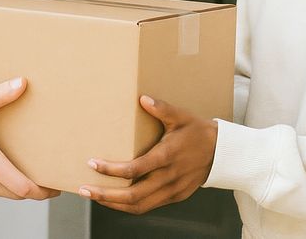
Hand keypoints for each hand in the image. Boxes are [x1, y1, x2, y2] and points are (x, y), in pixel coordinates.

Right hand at [0, 78, 59, 202]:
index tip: (54, 187)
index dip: (42, 191)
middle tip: (42, 176)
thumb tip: (23, 83)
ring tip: (16, 167)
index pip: (24, 189)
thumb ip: (0, 95)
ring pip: (0, 194)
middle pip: (16, 194)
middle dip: (30, 187)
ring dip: (9, 185)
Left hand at [79, 95, 216, 213]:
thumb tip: (142, 99)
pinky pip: (147, 206)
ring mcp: (171, 191)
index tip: (92, 163)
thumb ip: (162, 108)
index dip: (111, 170)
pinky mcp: (174, 197)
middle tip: (84, 189)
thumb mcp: (181, 116)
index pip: (134, 169)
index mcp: (167, 157)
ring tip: (94, 196)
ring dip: (114, 204)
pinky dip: (128, 206)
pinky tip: (114, 199)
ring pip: (138, 206)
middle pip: (132, 195)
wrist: (222, 153)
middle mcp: (168, 178)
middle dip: (105, 195)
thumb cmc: (198, 132)